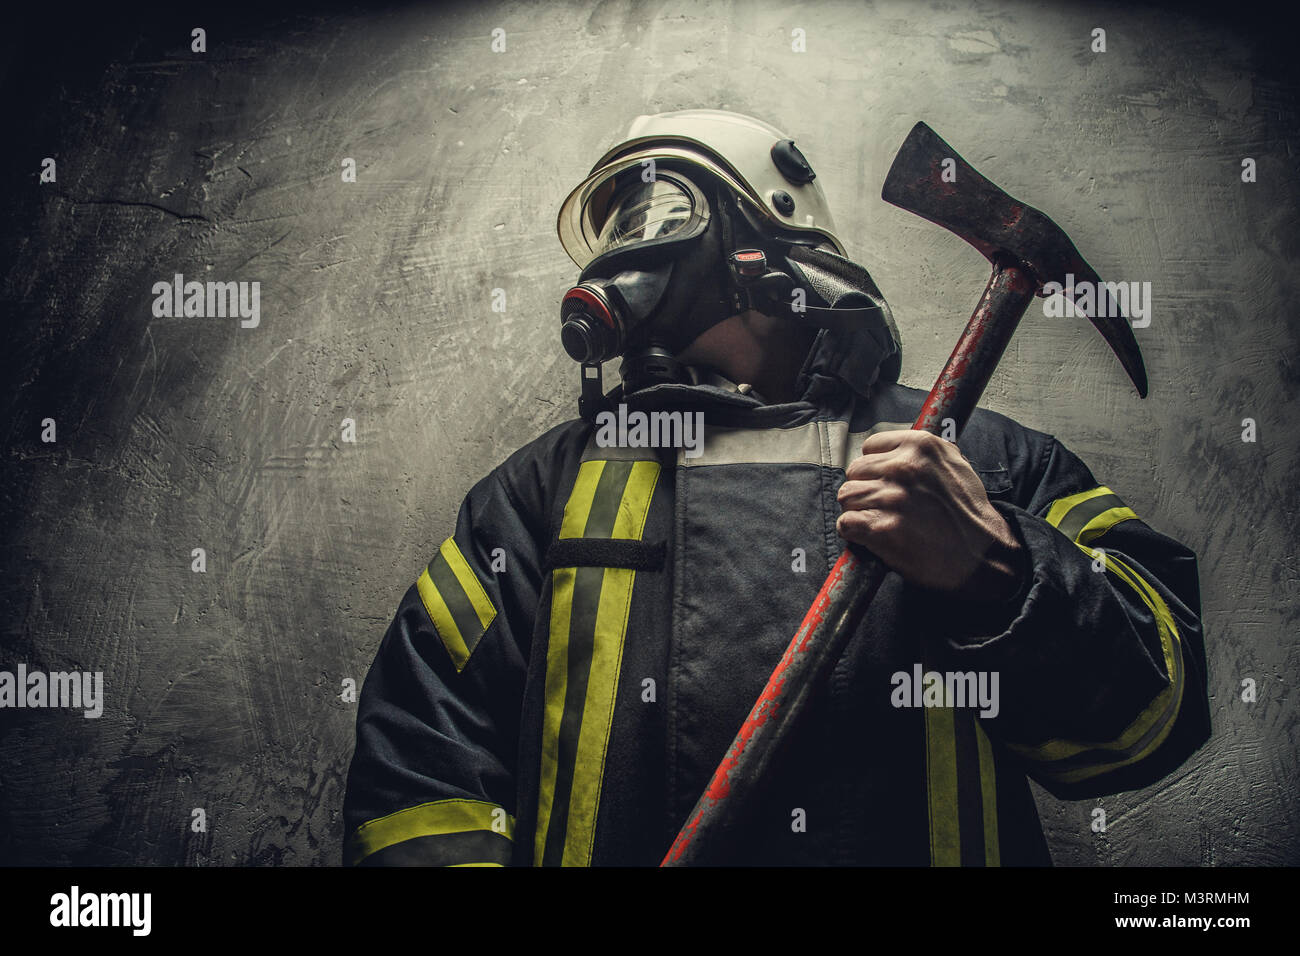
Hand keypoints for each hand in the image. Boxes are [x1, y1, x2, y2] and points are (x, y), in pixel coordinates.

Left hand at [836, 430, 1027, 601]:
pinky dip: (853, 531)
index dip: (875, 467)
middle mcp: (904, 468)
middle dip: (865, 488)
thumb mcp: (954, 464)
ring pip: (847, 496)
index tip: (885, 481)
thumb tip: (891, 450)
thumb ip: (921, 453)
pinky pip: (846, 523)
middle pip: (855, 471)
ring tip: (879, 520)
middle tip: (883, 505)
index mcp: (921, 446)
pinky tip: (870, 536)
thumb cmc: (968, 513)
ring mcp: (892, 498)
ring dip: (858, 510)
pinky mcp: (882, 528)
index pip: (870, 446)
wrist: (982, 554)